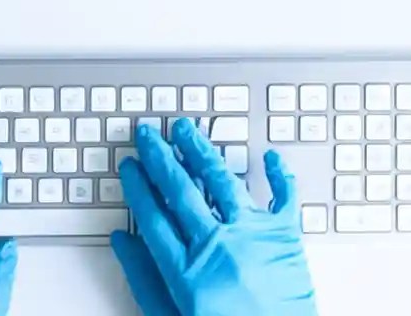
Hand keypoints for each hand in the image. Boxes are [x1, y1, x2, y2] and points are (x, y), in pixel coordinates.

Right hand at [112, 119, 317, 315]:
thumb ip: (145, 280)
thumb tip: (123, 242)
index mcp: (186, 271)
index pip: (152, 215)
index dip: (137, 186)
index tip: (129, 166)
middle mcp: (217, 246)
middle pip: (180, 189)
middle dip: (160, 156)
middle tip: (149, 134)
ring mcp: (253, 237)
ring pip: (222, 180)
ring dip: (202, 150)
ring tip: (188, 130)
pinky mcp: (286, 238)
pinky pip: (284, 197)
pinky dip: (278, 174)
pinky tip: (269, 156)